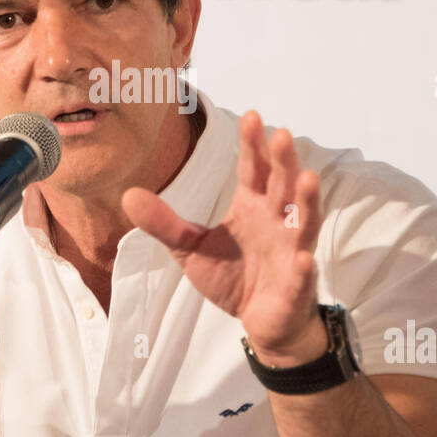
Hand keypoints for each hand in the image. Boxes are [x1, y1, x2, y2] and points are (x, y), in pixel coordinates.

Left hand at [121, 110, 326, 364]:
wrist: (260, 321)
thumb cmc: (232, 276)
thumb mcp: (191, 248)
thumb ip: (165, 223)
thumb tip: (128, 195)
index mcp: (253, 206)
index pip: (254, 169)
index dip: (253, 145)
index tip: (250, 116)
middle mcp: (277, 221)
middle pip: (282, 185)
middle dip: (283, 161)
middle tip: (280, 134)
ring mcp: (291, 251)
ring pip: (304, 221)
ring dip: (307, 201)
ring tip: (308, 178)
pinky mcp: (297, 285)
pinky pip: (302, 273)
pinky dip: (303, 266)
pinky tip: (302, 258)